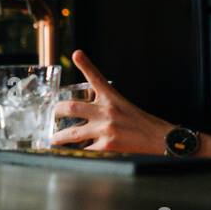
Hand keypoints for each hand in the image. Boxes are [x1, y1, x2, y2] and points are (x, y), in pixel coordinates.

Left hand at [51, 49, 174, 153]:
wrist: (159, 139)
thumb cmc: (142, 123)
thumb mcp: (123, 105)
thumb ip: (105, 103)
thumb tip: (87, 107)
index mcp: (112, 98)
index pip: (96, 78)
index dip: (85, 65)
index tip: (76, 54)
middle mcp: (107, 111)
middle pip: (73, 107)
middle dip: (57, 111)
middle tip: (51, 114)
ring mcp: (106, 129)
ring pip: (73, 132)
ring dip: (59, 137)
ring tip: (53, 140)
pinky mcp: (107, 146)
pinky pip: (84, 150)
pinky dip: (76, 153)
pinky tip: (70, 155)